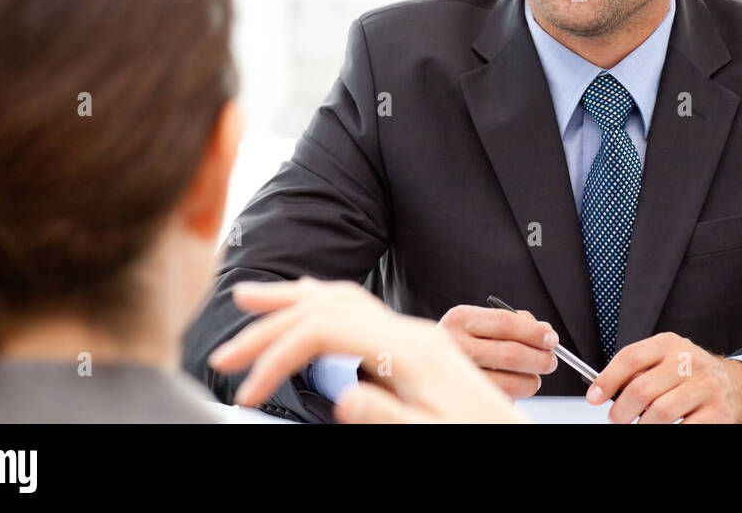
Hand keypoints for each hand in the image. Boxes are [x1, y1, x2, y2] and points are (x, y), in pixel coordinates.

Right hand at [207, 278, 523, 422]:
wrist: (516, 442)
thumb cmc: (479, 440)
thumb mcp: (435, 434)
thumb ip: (389, 414)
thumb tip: (343, 396)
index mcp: (413, 349)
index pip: (326, 329)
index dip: (278, 354)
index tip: (249, 391)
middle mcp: (413, 332)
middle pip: (328, 304)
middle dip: (272, 321)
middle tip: (225, 347)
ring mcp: (415, 335)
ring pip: (345, 297)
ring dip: (294, 299)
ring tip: (253, 300)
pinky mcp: (416, 347)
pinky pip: (363, 309)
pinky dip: (325, 302)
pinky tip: (310, 305)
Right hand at [437, 304, 558, 398]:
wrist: (425, 364)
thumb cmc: (463, 340)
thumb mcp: (479, 321)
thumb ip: (512, 320)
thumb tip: (545, 332)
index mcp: (460, 318)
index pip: (506, 323)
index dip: (535, 332)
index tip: (552, 339)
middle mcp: (455, 345)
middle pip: (511, 354)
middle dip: (540, 359)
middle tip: (550, 361)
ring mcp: (457, 375)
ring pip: (510, 383)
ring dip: (532, 381)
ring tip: (534, 377)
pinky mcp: (465, 398)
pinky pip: (502, 398)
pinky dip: (516, 394)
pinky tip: (512, 385)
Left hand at [587, 332, 741, 423]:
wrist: (737, 386)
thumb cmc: (692, 375)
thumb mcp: (667, 360)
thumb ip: (640, 370)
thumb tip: (605, 390)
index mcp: (670, 344)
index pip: (631, 358)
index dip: (607, 379)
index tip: (594, 397)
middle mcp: (689, 362)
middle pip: (642, 390)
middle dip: (621, 411)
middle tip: (617, 419)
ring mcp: (705, 388)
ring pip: (660, 413)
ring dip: (642, 426)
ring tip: (640, 426)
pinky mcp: (718, 414)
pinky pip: (683, 429)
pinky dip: (666, 433)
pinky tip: (663, 430)